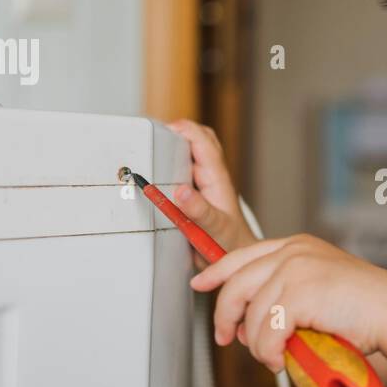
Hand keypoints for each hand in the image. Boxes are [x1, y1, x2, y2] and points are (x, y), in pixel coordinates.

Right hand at [165, 119, 257, 266]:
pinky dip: (171, 164)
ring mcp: (206, 182)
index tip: (159, 132)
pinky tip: (157, 172)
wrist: (235, 257)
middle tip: (152, 137)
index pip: (202, 140)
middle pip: (199, 138)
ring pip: (192, 151)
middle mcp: (213, 175)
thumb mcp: (214, 230)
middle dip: (177, 132)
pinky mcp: (198, 191)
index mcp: (217, 177)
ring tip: (151, 151)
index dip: (182, 129)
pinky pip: (184, 169)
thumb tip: (180, 191)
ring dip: (175, 146)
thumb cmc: (229, 245)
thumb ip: (198, 211)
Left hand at [190, 233, 386, 372]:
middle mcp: (292, 252)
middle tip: (226, 339)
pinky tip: (283, 360)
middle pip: (235, 284)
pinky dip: (271, 354)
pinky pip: (267, 334)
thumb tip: (248, 324)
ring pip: (251, 317)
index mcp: (296, 246)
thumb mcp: (319, 289)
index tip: (199, 284)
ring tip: (275, 358)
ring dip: (258, 346)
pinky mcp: (298, 295)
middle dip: (225, 317)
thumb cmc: (365, 310)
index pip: (242, 255)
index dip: (216, 272)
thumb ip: (286, 295)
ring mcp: (295, 271)